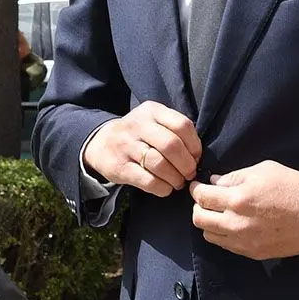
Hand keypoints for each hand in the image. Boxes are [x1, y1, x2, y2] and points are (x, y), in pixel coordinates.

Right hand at [83, 102, 201, 196]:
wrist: (102, 143)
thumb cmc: (138, 135)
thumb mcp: (154, 121)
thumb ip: (174, 130)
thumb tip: (196, 156)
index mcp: (151, 111)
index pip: (182, 125)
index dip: (194, 145)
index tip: (196, 157)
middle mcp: (138, 126)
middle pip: (171, 145)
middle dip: (186, 164)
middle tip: (189, 173)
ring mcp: (126, 146)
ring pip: (160, 164)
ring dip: (175, 178)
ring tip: (178, 182)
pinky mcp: (120, 167)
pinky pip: (148, 181)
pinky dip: (162, 188)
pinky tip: (165, 187)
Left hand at [190, 161, 298, 257]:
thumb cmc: (295, 187)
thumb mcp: (264, 170)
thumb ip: (235, 177)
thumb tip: (214, 182)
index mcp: (238, 199)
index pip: (202, 197)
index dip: (196, 189)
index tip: (197, 185)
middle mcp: (236, 223)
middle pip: (199, 219)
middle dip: (198, 206)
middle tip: (207, 199)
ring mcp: (244, 242)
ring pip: (209, 235)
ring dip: (209, 222)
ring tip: (220, 212)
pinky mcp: (253, 253)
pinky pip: (226, 246)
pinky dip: (223, 234)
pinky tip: (233, 224)